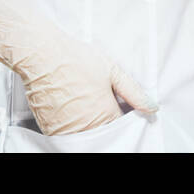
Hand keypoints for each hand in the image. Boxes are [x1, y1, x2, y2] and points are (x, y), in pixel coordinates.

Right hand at [0, 0, 157, 134]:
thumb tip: (152, 107)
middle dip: (105, 125)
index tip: (115, 107)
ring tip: (81, 103)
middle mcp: (88, 128)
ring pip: (86, 138)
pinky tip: (69, 108)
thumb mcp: (111, 70)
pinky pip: (67, 138)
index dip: (121, 119)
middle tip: (95, 104)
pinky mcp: (51, 132)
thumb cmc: (75, 58)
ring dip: (87, 127)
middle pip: (104, 136)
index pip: (121, 129)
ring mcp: (68, 132)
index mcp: (106, 115)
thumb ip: (134, 92)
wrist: (41, 55)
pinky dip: (71, 128)